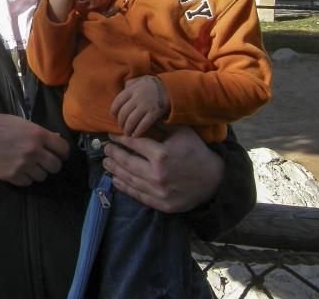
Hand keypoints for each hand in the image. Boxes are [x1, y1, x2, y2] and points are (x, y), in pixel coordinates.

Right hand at [0, 113, 69, 185]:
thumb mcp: (19, 122)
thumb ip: (37, 132)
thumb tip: (54, 139)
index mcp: (37, 134)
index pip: (63, 148)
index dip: (62, 152)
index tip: (59, 154)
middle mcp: (34, 151)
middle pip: (55, 166)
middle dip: (51, 164)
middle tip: (42, 162)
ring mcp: (24, 165)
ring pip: (42, 176)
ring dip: (36, 172)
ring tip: (26, 165)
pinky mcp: (13, 177)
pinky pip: (27, 182)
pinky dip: (24, 178)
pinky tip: (16, 170)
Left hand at [102, 125, 224, 212]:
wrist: (214, 181)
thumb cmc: (196, 152)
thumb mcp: (181, 132)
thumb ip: (160, 124)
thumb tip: (141, 115)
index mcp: (161, 154)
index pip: (134, 144)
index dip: (120, 139)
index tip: (111, 135)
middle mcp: (157, 174)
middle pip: (127, 162)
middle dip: (113, 154)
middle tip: (105, 149)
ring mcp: (158, 192)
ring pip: (129, 179)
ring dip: (114, 170)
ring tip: (106, 163)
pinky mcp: (161, 204)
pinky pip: (138, 195)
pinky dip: (124, 187)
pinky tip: (116, 180)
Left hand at [110, 75, 167, 136]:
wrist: (172, 87)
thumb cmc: (154, 84)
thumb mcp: (140, 80)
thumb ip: (130, 85)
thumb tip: (122, 89)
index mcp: (132, 89)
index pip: (118, 101)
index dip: (113, 110)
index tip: (113, 115)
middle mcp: (137, 97)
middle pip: (123, 113)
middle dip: (120, 122)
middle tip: (121, 127)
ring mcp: (146, 105)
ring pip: (131, 120)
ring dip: (127, 129)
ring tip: (127, 133)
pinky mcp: (155, 112)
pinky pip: (143, 124)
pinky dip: (138, 131)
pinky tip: (135, 135)